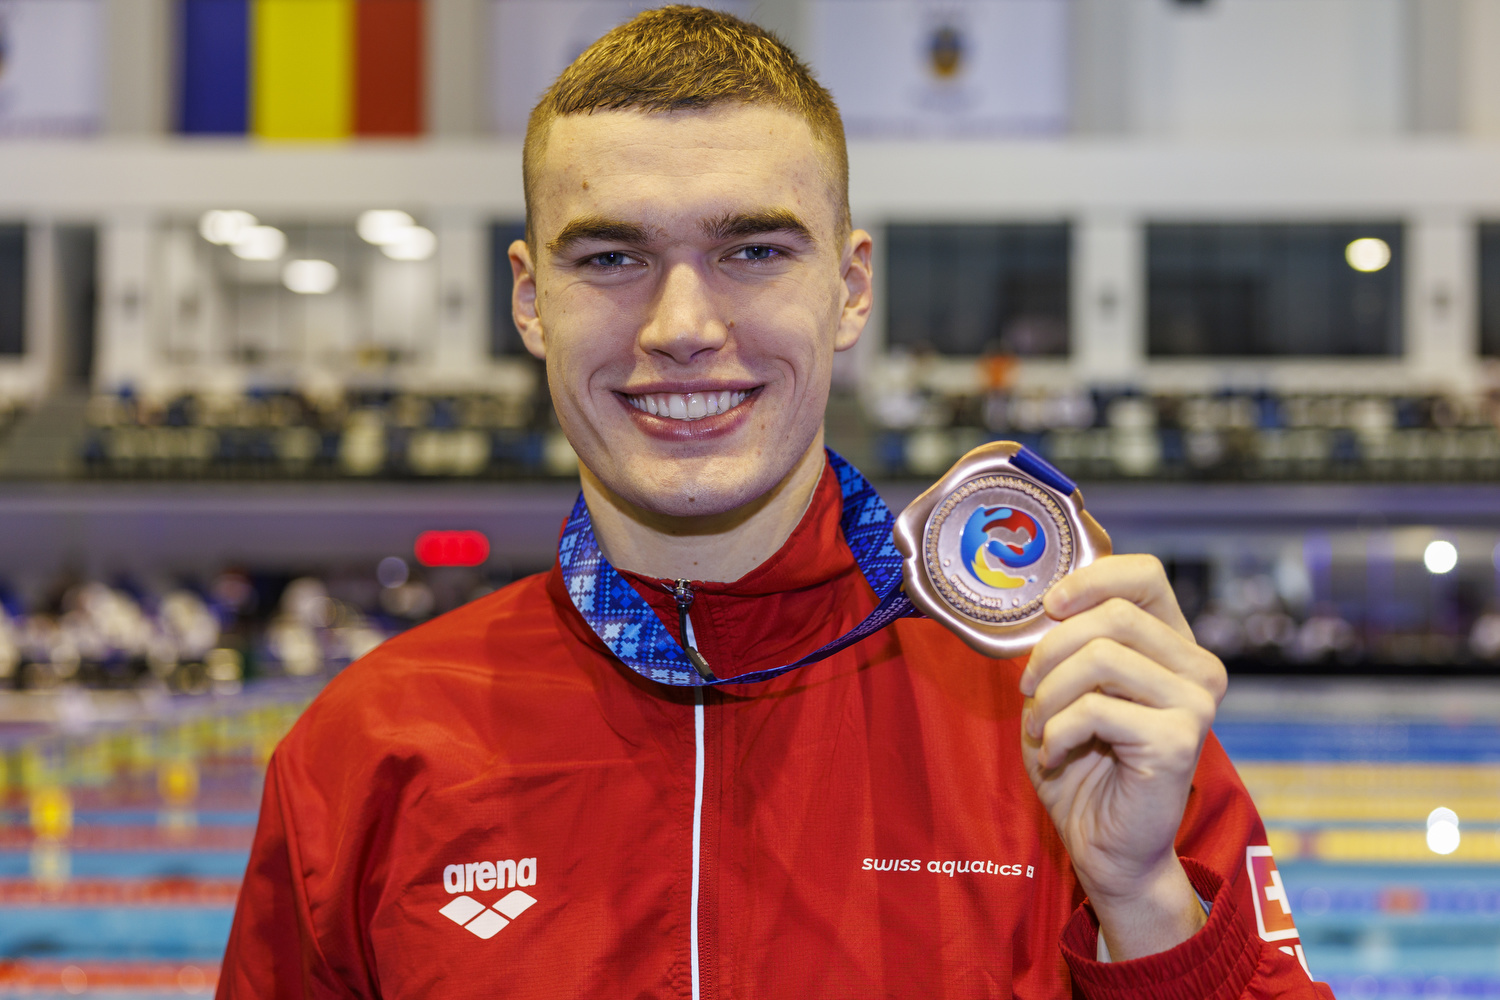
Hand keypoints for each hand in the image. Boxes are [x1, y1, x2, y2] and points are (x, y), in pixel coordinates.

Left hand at [1018, 554, 1226, 960]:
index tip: (1048, 608)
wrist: (1107, 845)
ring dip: (1049, 693)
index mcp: (1174, 644)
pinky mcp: (1178, 740)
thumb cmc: (1084, 765)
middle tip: (1027, 689)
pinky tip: (1055, 753)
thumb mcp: (1067, 690)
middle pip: (1113, 615)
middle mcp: (1198, 668)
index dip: (1090, 579)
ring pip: (1099, 657)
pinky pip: (1094, 709)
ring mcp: (1195, 703)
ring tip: (1040, 725)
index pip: (1144, 575)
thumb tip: (1044, 603)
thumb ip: (1068, 644)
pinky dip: (1057, 730)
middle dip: (1051, 649)